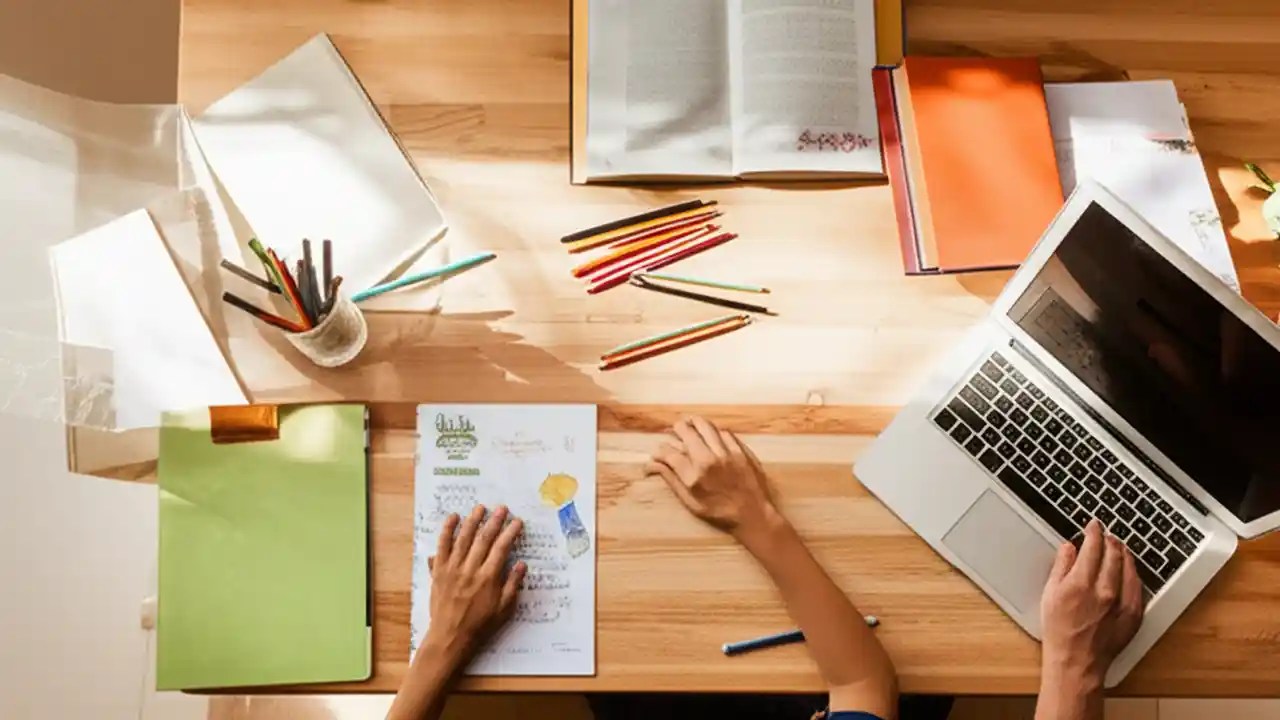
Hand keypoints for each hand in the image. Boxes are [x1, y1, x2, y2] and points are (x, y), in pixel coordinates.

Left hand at [421, 505, 526, 660]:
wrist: (451, 637)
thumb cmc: (480, 625)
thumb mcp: (504, 609)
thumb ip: (513, 584)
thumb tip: (522, 563)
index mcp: (488, 578)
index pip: (501, 548)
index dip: (510, 533)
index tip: (517, 522)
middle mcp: (470, 569)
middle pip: (484, 539)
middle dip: (494, 521)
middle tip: (502, 509)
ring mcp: (453, 568)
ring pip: (463, 538)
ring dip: (473, 521)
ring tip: (480, 508)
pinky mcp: (438, 571)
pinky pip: (442, 546)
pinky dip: (447, 530)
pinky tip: (453, 518)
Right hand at [645, 416, 779, 540]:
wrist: (753, 515)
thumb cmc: (720, 513)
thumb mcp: (691, 503)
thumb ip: (672, 480)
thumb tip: (652, 464)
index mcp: (694, 476)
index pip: (669, 453)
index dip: (660, 451)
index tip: (659, 453)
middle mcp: (709, 460)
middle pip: (687, 432)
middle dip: (676, 428)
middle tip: (675, 429)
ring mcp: (727, 453)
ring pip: (706, 426)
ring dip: (695, 423)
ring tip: (690, 423)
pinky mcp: (741, 450)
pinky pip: (724, 432)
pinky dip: (714, 431)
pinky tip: (711, 434)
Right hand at [1040, 519, 1144, 682]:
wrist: (1076, 661)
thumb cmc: (1059, 631)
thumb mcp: (1050, 594)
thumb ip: (1061, 567)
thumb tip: (1069, 548)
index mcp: (1080, 583)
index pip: (1092, 547)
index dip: (1093, 532)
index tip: (1093, 525)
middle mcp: (1104, 590)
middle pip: (1113, 554)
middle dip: (1109, 540)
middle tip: (1106, 533)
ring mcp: (1122, 603)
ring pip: (1128, 568)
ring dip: (1123, 553)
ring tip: (1118, 546)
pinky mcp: (1133, 614)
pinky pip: (1137, 586)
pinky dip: (1133, 573)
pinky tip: (1129, 570)